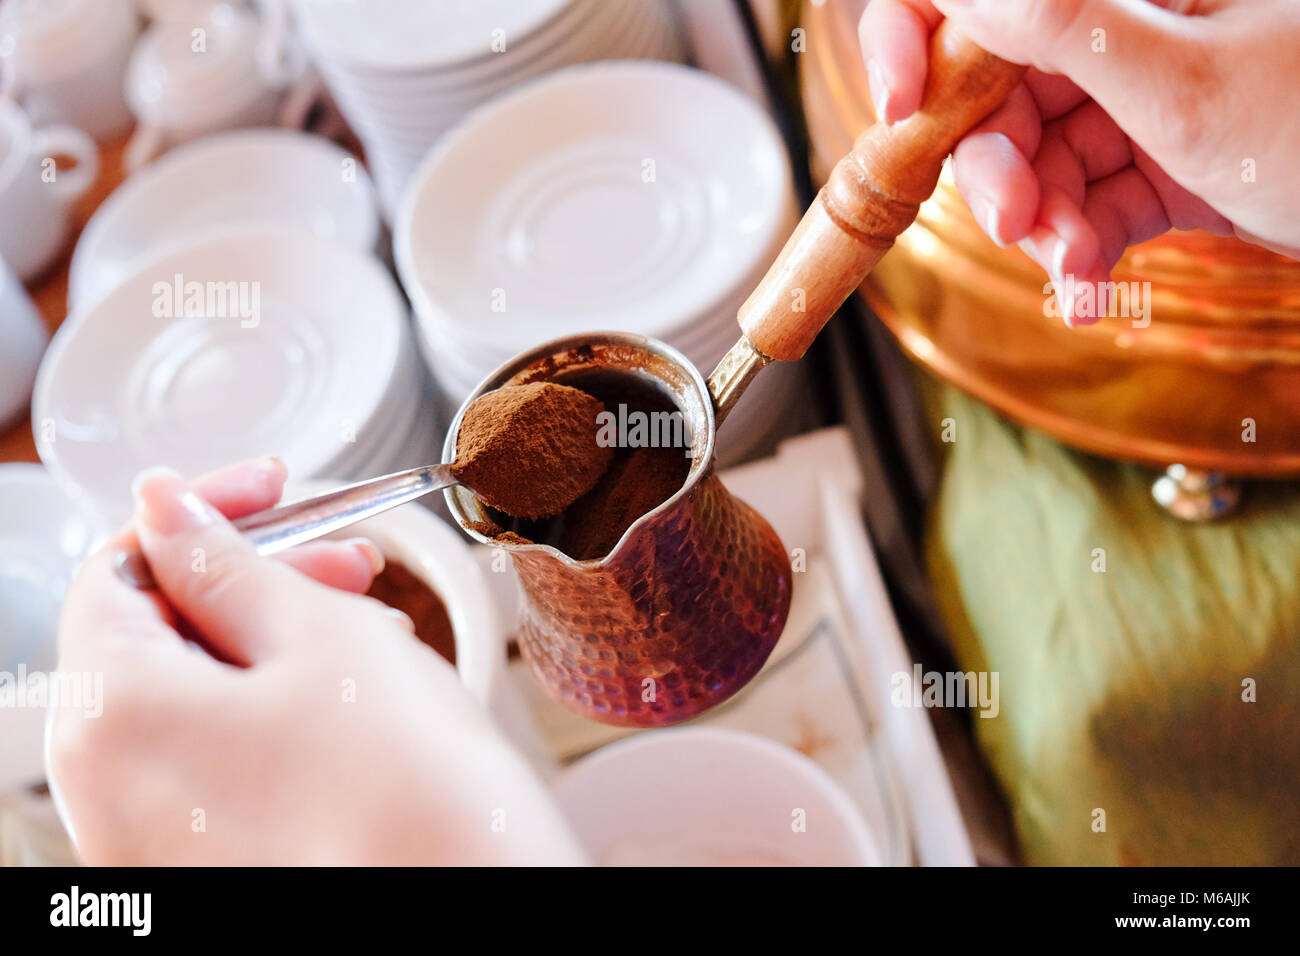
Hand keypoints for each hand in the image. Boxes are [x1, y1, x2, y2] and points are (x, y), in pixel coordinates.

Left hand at [48, 458, 584, 864]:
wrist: (477, 912)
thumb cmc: (409, 797)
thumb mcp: (322, 638)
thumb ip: (227, 562)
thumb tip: (167, 507)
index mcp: (113, 716)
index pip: (121, 568)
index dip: (205, 511)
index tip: (276, 487)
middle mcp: (105, 792)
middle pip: (157, 637)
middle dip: (254, 582)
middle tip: (350, 565)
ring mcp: (150, 844)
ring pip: (194, 700)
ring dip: (275, 646)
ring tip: (373, 641)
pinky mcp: (202, 872)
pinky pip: (217, 763)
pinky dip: (274, 715)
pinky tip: (356, 706)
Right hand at [859, 0, 1299, 322]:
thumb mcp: (1187, 86)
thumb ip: (1063, 29)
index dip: (920, 34)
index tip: (901, 106)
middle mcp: (1133, 23)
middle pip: (1001, 84)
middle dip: (994, 162)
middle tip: (1011, 220)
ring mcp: (1145, 95)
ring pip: (1037, 153)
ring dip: (1037, 220)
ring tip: (1073, 264)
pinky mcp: (1160, 161)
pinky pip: (1085, 198)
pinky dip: (1078, 244)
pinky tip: (1093, 281)